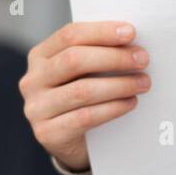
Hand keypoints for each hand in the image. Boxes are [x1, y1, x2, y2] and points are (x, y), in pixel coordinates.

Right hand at [19, 20, 151, 171]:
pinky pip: (85, 117)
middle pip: (74, 60)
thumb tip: (132, 43)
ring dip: (119, 85)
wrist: (72, 142)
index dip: (101, 32)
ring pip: (82, 90)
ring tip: (143, 83)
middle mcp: (33, 80)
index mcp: (40, 56)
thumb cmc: (82, 98)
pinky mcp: (48, 133)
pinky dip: (113, 108)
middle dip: (114, 58)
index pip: (69, 35)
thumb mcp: (84, 72)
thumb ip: (97, 54)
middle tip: (142, 60)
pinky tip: (130, 103)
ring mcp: (37, 108)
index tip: (131, 32)